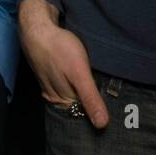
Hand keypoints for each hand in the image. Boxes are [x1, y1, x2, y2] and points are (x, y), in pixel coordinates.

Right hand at [18, 0, 109, 128]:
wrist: (37, 29)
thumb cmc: (59, 49)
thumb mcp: (79, 73)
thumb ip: (89, 98)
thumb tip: (102, 125)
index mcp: (63, 101)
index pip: (85, 116)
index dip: (100, 114)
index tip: (119, 114)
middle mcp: (56, 98)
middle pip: (79, 107)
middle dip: (93, 106)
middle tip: (116, 102)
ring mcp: (52, 87)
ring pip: (74, 97)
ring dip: (86, 95)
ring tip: (104, 92)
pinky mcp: (51, 76)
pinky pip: (68, 87)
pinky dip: (77, 86)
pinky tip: (85, 80)